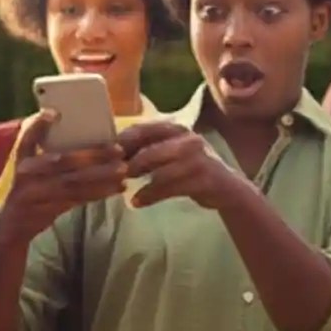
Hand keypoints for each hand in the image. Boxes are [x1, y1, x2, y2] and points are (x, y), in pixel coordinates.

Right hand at [0, 110, 126, 242]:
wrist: (12, 225)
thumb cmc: (25, 188)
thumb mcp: (25, 167)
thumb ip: (39, 148)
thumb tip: (63, 122)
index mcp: (22, 160)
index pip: (27, 139)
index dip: (38, 126)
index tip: (55, 113)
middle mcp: (27, 175)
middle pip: (62, 161)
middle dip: (92, 155)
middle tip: (118, 150)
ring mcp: (37, 194)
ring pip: (74, 183)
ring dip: (101, 176)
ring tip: (123, 170)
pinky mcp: (49, 210)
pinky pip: (78, 199)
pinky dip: (99, 193)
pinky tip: (117, 188)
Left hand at [118, 121, 250, 209]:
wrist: (225, 188)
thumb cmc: (189, 167)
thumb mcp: (170, 151)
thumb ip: (147, 147)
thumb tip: (111, 151)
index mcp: (175, 128)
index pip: (142, 130)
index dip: (121, 143)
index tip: (105, 156)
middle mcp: (188, 139)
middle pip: (150, 151)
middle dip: (129, 164)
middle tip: (112, 175)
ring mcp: (198, 159)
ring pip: (160, 172)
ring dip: (139, 183)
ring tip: (123, 190)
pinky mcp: (204, 179)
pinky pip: (170, 189)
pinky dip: (150, 196)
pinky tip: (136, 202)